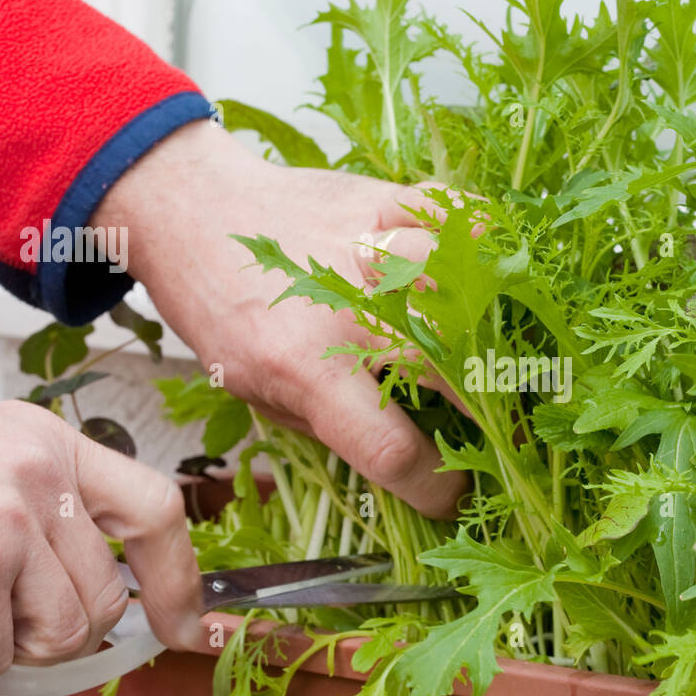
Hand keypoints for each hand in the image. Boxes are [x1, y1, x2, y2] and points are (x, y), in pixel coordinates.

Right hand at [0, 397, 203, 684]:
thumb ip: (50, 513)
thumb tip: (107, 599)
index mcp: (53, 444)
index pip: (156, 511)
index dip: (179, 580)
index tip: (186, 625)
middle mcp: (40, 475)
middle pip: (108, 597)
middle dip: (62, 632)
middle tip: (5, 621)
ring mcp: (8, 521)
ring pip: (64, 635)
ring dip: (9, 648)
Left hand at [93, 119, 467, 519]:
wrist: (194, 207)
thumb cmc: (224, 309)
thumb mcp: (255, 388)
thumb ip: (330, 423)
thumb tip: (405, 462)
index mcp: (305, 368)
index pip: (392, 450)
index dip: (435, 489)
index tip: (452, 495)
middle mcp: (349, 309)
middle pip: (458, 375)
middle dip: (494, 417)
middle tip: (501, 432)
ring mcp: (378, 249)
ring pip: (477, 293)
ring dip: (493, 330)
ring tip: (491, 352)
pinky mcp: (393, 200)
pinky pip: (468, 221)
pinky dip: (485, 250)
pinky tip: (477, 277)